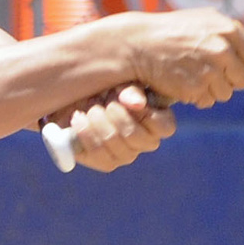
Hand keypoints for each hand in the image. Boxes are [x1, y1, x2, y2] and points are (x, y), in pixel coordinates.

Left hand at [47, 85, 175, 171]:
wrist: (79, 99)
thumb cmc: (108, 88)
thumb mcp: (122, 82)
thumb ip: (132, 91)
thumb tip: (135, 103)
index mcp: (157, 121)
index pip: (164, 127)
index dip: (147, 114)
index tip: (127, 100)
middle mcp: (145, 142)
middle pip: (135, 136)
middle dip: (116, 116)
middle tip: (105, 103)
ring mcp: (126, 155)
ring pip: (115, 144)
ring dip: (99, 123)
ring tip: (90, 110)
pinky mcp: (105, 162)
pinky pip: (98, 154)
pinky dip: (86, 135)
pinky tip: (79, 120)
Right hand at [115, 8, 243, 106]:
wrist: (138, 44)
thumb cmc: (171, 31)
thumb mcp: (204, 22)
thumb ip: (230, 34)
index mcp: (228, 30)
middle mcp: (223, 49)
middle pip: (243, 79)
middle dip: (230, 80)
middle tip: (211, 74)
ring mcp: (210, 69)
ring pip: (225, 93)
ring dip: (212, 90)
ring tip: (193, 75)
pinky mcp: (196, 87)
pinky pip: (207, 101)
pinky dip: (197, 97)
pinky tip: (183, 83)